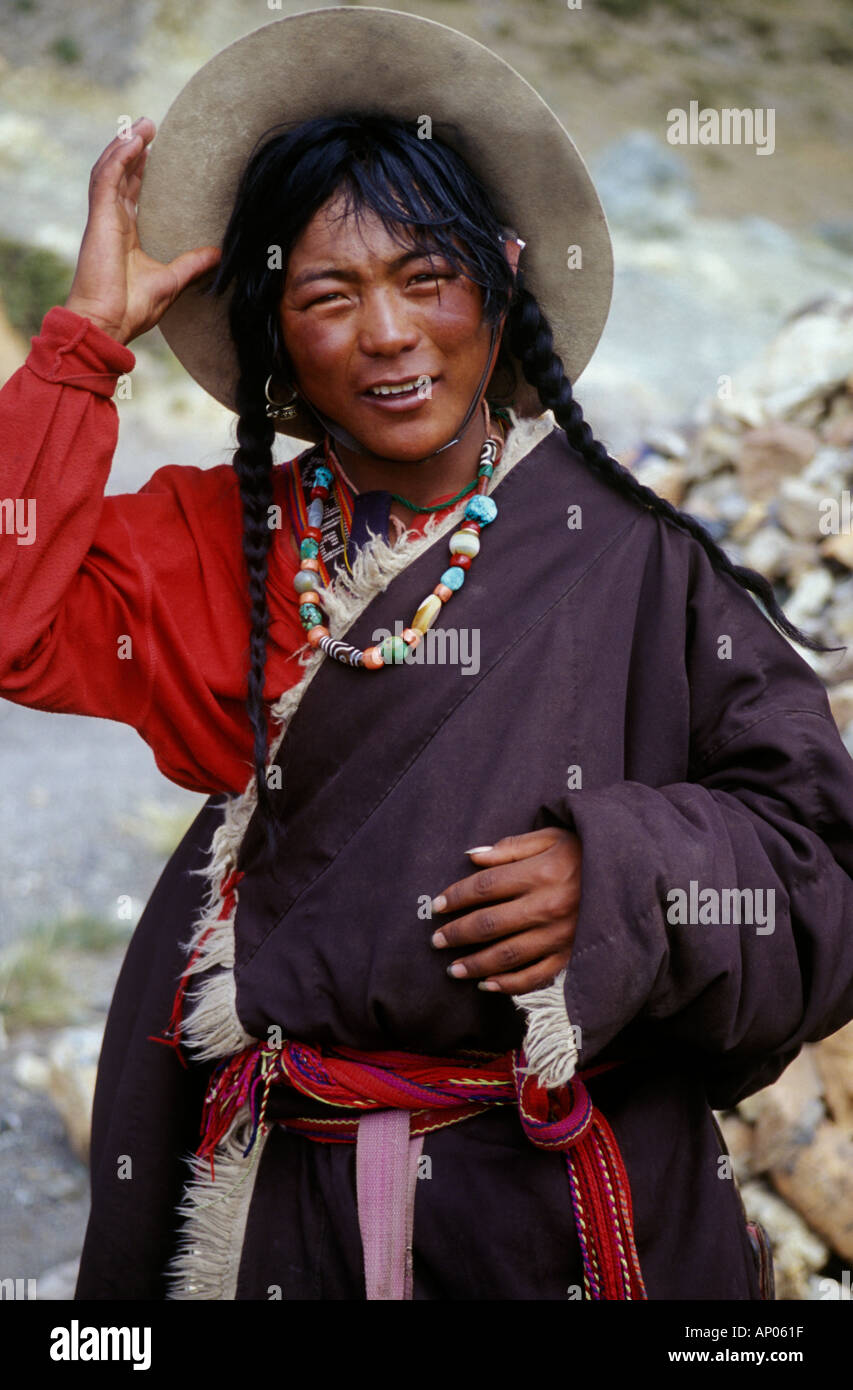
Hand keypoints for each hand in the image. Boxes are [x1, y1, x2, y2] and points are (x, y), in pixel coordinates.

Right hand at [64, 116, 221, 345]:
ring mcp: (103, 219)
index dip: (139, 168)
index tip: (154, 150)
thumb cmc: (132, 309)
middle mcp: (112, 222)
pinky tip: (132, 142)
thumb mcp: (172, 281)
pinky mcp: (99, 221)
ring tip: (141, 125)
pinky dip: (118, 158)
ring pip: (110, 170)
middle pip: (119, 174)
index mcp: (125, 234)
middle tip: (149, 126)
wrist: (108, 324)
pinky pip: (106, 179)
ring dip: (124, 145)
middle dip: (132, 148)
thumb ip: (193, 264)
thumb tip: (219, 254)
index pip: (130, 191)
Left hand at [429, 827, 580, 993]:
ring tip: (452, 969)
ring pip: (507, 955)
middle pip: (489, 924)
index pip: (484, 887)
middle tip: (436, 940)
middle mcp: (547, 906)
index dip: (456, 897)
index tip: (437, 905)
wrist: (634, 874)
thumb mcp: (552, 837)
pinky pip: (536, 976)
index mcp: (540, 873)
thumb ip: (511, 846)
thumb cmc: (586, 852)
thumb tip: (473, 857)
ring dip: (475, 964)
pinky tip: (487, 985)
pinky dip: (509, 984)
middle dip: (457, 934)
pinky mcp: (573, 956)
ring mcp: (560, 935)